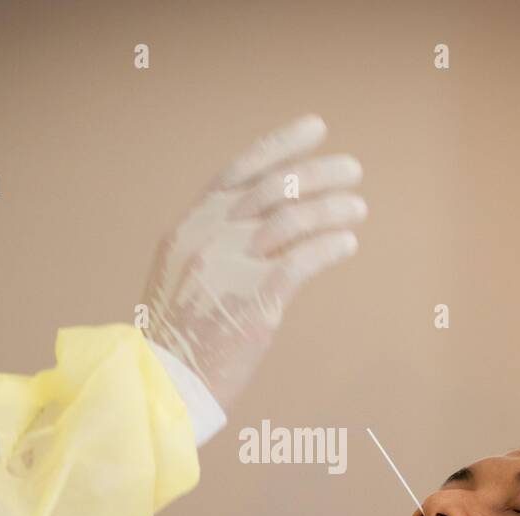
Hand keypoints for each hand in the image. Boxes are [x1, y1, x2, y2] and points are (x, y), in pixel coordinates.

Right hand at [141, 113, 365, 410]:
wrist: (162, 383)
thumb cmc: (177, 336)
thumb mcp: (180, 274)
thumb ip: (213, 243)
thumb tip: (263, 222)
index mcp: (190, 229)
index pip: (240, 171)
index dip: (281, 145)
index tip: (315, 128)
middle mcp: (210, 240)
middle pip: (275, 188)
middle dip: (319, 173)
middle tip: (352, 170)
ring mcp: (232, 269)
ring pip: (294, 219)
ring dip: (333, 208)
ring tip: (358, 207)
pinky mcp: (256, 302)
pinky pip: (304, 260)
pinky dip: (331, 245)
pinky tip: (347, 243)